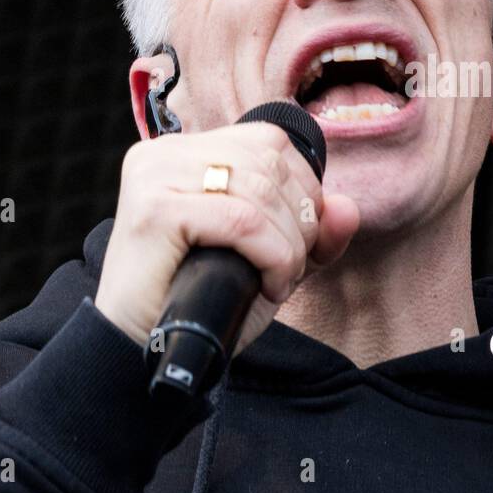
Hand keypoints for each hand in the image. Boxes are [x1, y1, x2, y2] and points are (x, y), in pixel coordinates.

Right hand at [95, 122, 358, 351]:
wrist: (143, 352)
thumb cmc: (202, 303)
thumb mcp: (269, 261)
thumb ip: (313, 233)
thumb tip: (349, 207)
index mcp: (186, 151)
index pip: (270, 140)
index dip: (304, 187)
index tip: (301, 239)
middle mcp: (165, 153)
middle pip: (270, 162)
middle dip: (301, 221)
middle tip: (288, 268)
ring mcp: (155, 177)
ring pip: (260, 191)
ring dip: (288, 245)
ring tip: (275, 282)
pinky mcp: (154, 210)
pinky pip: (241, 220)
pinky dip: (271, 255)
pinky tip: (268, 285)